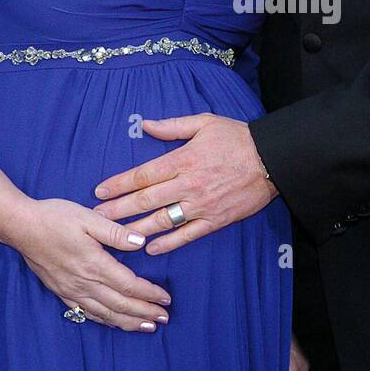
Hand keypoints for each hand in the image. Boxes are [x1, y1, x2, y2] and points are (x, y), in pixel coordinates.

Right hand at [11, 198, 172, 329]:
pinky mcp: (61, 291)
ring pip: (105, 314)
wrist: (20, 226)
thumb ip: (116, 232)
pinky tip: (114, 323)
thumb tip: (141, 242)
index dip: (150, 295)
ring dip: (128, 322)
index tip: (166, 300)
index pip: (130, 286)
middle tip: (164, 319)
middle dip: (145, 314)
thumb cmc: (54, 217)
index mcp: (94, 264)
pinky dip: (105, 320)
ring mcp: (71, 290)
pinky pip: (86, 313)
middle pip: (121, 305)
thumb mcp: (88, 217)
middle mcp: (84, 283)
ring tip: (147, 327)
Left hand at [92, 114, 278, 253]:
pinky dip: (168, 243)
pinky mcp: (215, 220)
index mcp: (183, 160)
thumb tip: (144, 124)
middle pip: (146, 200)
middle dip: (118, 209)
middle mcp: (188, 185)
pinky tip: (151, 249)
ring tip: (116, 236)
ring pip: (163, 220)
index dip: (119, 184)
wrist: (272, 160)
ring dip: (137, 229)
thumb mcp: (204, 122)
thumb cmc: (237, 138)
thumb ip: (172, 126)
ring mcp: (201, 205)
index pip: (143, 174)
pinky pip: (187, 235)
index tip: (100, 191)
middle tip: (97, 217)